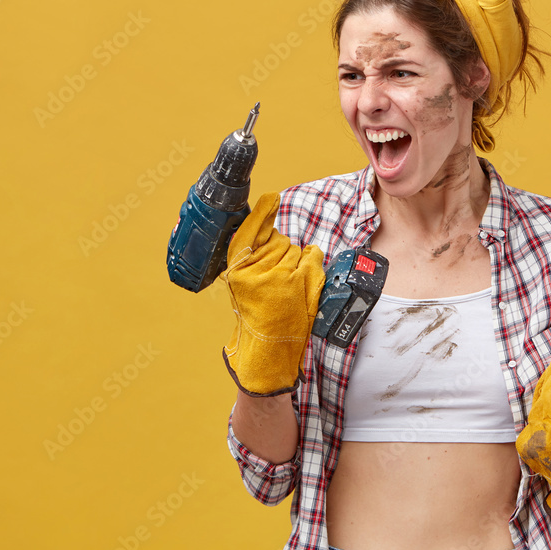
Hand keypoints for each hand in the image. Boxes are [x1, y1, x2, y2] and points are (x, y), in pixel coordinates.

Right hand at [221, 193, 324, 396]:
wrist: (267, 352)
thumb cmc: (258, 317)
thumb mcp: (245, 286)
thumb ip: (253, 259)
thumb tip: (267, 227)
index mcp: (237, 270)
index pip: (249, 232)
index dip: (261, 213)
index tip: (270, 197)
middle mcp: (255, 270)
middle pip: (278, 240)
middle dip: (282, 252)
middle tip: (277, 279)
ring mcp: (279, 275)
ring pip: (296, 248)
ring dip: (297, 262)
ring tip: (288, 287)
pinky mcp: (300, 282)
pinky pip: (312, 256)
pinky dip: (312, 265)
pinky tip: (303, 283)